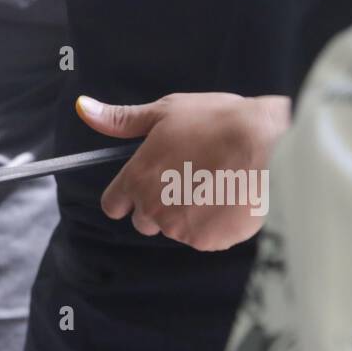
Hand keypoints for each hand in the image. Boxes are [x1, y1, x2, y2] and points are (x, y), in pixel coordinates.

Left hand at [77, 93, 290, 250]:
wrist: (268, 142)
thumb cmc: (217, 121)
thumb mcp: (165, 111)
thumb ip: (122, 120)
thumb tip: (83, 109)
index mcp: (136, 180)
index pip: (113, 205)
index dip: (127, 196)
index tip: (145, 186)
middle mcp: (152, 209)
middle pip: (144, 221)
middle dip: (160, 205)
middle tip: (190, 178)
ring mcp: (179, 229)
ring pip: (175, 229)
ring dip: (189, 213)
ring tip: (216, 183)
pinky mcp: (207, 241)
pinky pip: (205, 238)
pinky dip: (216, 224)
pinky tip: (231, 198)